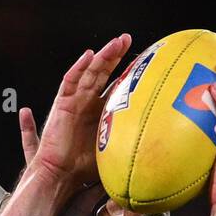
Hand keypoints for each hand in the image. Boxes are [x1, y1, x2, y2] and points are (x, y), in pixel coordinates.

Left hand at [0, 106, 103, 215]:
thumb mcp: (3, 203)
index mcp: (36, 175)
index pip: (32, 146)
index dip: (27, 129)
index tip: (23, 109)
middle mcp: (56, 177)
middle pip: (62, 144)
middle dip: (65, 123)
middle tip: (68, 100)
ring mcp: (74, 186)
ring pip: (83, 157)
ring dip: (90, 139)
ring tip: (94, 116)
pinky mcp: (88, 198)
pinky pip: (100, 178)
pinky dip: (107, 165)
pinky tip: (115, 146)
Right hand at [35, 35, 131, 188]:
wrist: (61, 175)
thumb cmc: (84, 170)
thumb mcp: (113, 152)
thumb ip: (127, 143)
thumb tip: (154, 146)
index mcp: (98, 111)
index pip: (114, 84)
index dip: (126, 71)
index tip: (143, 60)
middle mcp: (86, 102)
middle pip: (101, 72)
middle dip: (114, 55)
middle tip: (127, 39)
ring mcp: (74, 101)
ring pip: (89, 72)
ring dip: (102, 56)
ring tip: (115, 43)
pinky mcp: (62, 104)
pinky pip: (70, 81)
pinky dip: (78, 68)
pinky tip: (89, 56)